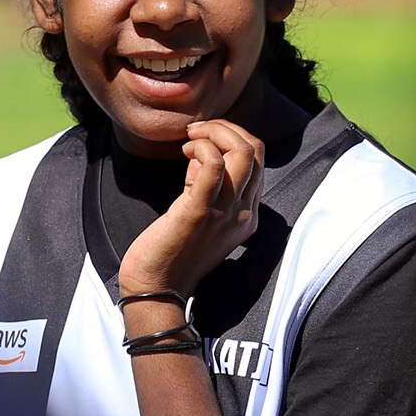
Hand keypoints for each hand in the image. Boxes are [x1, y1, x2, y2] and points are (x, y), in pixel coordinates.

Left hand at [117, 121, 264, 300]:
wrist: (156, 286)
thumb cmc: (172, 248)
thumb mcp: (201, 213)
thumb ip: (206, 184)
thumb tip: (201, 154)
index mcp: (248, 215)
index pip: (259, 162)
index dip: (233, 139)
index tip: (204, 140)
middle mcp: (245, 213)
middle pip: (256, 152)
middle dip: (226, 129)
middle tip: (197, 132)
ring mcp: (226, 213)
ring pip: (243, 153)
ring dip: (214, 133)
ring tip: (191, 138)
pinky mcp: (200, 212)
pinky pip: (214, 166)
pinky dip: (202, 147)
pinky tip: (186, 151)